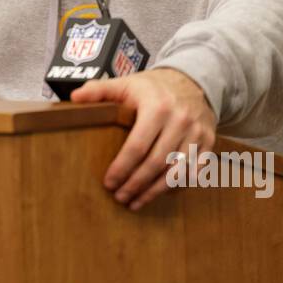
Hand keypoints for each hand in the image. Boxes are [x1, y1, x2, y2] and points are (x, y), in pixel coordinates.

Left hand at [70, 67, 216, 210]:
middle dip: (136, 184)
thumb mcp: (126, 83)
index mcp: (157, 106)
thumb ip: (99, 90)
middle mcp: (180, 120)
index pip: (137, 145)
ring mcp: (197, 133)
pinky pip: (194, 171)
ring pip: (176, 172)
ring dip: (154, 192)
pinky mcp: (208, 142)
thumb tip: (74, 98)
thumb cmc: (152, 87)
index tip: (108, 183)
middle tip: (119, 197)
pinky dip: (177, 186)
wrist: (192, 79)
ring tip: (135, 202)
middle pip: (156, 163)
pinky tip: (159, 193)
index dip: (122, 168)